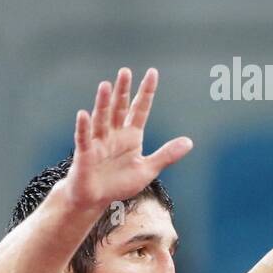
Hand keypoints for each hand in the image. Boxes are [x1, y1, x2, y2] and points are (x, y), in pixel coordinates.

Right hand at [65, 67, 192, 213]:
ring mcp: (99, 142)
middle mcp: (114, 134)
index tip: (152, 73)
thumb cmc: (118, 185)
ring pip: (102, 119)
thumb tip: (189, 142)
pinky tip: (83, 115)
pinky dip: (83, 128)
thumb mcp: (146, 169)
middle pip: (119, 108)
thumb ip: (166, 155)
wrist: (94, 201)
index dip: (146, 92)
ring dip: (103, 103)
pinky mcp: (85, 154)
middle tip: (125, 71)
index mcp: (130, 135)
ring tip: (105, 86)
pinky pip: (84, 139)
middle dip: (122, 91)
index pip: (140, 109)